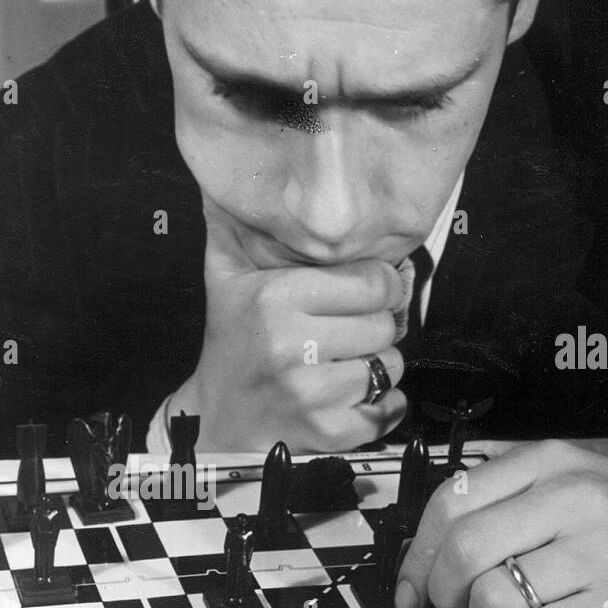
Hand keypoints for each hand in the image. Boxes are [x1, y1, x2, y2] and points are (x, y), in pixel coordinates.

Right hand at [172, 200, 408, 451]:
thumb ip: (234, 225)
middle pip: (385, 324)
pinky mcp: (326, 432)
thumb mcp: (225, 279)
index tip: (361, 293)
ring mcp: (311, 393)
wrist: (215, 420)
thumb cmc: (230, 345)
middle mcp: (293, 345)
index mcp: (275, 299)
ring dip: (377, 366)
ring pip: (391, 366)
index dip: (376, 286)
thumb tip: (227, 175)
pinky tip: (353, 396)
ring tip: (343, 363)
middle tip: (344, 331)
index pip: (373, 282)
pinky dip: (381, 406)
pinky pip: (388, 410)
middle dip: (373, 327)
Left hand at [396, 440, 607, 607]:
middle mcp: (572, 498)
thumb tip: (426, 551)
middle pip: (463, 551)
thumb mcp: (576, 480)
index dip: (417, 555)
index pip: (451, 501)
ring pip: (492, 599)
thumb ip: (507, 499)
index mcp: (550, 461)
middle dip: (444, 593)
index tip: (410, 589)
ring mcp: (598, 551)